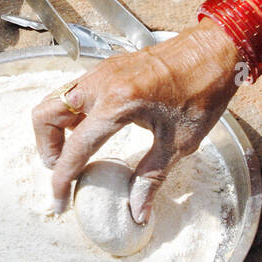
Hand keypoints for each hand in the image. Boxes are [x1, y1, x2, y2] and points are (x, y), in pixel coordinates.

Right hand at [31, 20, 240, 224]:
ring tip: (76, 152)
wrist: (216, 50)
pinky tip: (95, 131)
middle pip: (45, 114)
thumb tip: (137, 210)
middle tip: (64, 168)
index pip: (75, 147)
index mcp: (117, 103)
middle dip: (46, 147)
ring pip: (56, 99)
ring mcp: (102, 72)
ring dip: (57, 129)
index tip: (59, 200)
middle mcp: (100, 84)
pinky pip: (76, 92)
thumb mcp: (179, 142)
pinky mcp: (109, 68)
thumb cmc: (203, 92)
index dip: (62, 179)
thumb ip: (151, 177)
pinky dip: (73, 114)